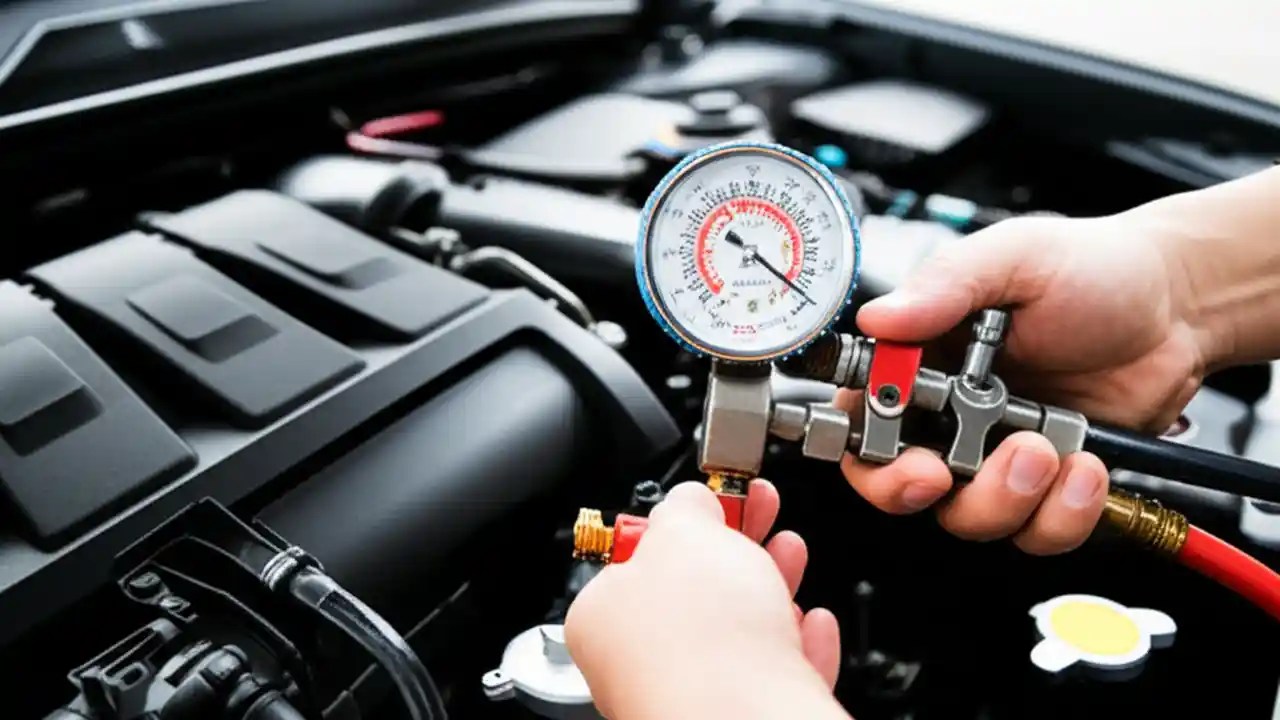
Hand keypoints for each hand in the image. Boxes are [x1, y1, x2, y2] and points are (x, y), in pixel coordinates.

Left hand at [565, 481, 847, 719]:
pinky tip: (811, 623)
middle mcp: (638, 663)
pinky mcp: (741, 715)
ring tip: (790, 551)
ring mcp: (691, 695)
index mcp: (603, 615)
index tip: (720, 498)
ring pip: (735, 633)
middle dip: (739, 546)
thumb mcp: (685, 532)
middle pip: (694, 592)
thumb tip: (691, 500)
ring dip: (770, 586)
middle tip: (762, 509)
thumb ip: (686, 507)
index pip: (638, 556)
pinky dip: (794, 644)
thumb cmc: (701, 641)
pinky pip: (772, 675)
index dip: (686, 519)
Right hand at [840, 209, 1214, 553]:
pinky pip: (1034, 532)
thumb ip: (945, 285)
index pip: (856, 418)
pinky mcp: (1046, 488)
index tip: (901, 449)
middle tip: (949, 470)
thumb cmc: (1094, 269)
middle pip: (896, 486)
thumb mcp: (1015, 258)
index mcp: (918, 359)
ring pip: (966, 517)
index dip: (863, 448)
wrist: (1178, 307)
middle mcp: (945, 415)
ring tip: (1047, 449)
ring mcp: (994, 456)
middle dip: (919, 490)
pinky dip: (1062, 513)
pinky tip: (1084, 467)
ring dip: (1004, 497)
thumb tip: (879, 317)